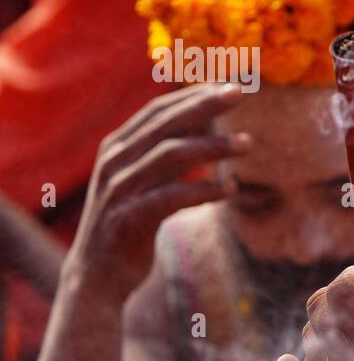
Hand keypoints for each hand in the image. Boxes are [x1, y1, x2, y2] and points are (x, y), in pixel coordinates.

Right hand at [67, 83, 247, 301]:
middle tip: (241, 93)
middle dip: (205, 105)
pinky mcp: (127, 219)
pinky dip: (203, 190)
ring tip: (248, 144)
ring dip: (213, 146)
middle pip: (165, 123)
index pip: (158, 110)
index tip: (230, 85)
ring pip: (169, 155)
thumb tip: (208, 124)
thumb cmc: (131, 223)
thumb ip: (169, 154)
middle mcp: (115, 162)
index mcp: (119, 148)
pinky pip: (170, 197)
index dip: (193, 95)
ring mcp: (118, 190)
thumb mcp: (147, 182)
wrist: (97, 276)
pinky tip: (231, 189)